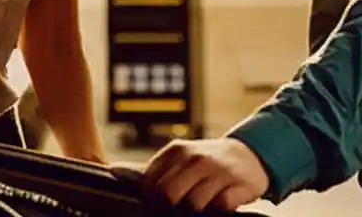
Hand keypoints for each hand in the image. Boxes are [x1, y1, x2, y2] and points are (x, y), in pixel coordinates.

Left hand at [138, 138, 268, 212]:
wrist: (248, 156)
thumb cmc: (205, 162)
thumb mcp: (178, 159)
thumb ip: (148, 170)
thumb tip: (113, 171)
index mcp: (176, 151)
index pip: (150, 183)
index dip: (152, 198)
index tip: (161, 201)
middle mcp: (195, 158)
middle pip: (168, 196)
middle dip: (171, 206)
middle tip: (181, 205)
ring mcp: (217, 171)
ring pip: (193, 205)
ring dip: (197, 209)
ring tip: (204, 200)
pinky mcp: (237, 185)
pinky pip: (219, 208)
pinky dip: (217, 210)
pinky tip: (220, 201)